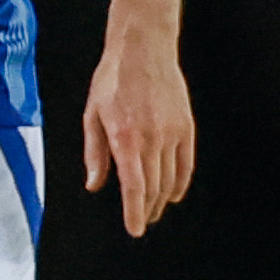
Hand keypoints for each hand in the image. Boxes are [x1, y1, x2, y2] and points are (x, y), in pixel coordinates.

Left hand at [79, 36, 193, 234]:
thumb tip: (95, 184)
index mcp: (125, 138)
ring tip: (154, 209)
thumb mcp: (92, 114)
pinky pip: (186, 164)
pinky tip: (174, 192)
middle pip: (152, 188)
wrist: (142, 49)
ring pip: (170, 179)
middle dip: (146, 209)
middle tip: (142, 219)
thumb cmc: (113, 79)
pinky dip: (181, 182)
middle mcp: (151, 139)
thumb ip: (95, 153)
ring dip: (162, 199)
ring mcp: (172, 133)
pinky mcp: (186, 127)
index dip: (135, 212)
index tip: (136, 229)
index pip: (134, 187)